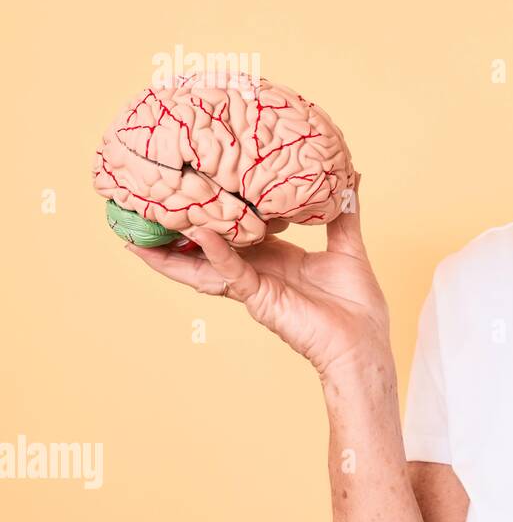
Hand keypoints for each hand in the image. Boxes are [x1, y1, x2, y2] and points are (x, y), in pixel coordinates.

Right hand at [123, 171, 389, 375]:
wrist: (363, 345)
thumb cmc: (357, 305)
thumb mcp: (348, 247)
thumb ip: (345, 211)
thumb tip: (351, 175)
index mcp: (278, 257)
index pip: (239, 230)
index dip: (219, 211)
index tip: (197, 187)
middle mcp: (260, 270)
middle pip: (210, 248)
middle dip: (179, 233)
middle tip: (148, 207)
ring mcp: (255, 286)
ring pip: (205, 264)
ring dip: (174, 250)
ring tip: (139, 232)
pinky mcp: (259, 298)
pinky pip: (232, 272)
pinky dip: (215, 253)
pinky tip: (198, 233)